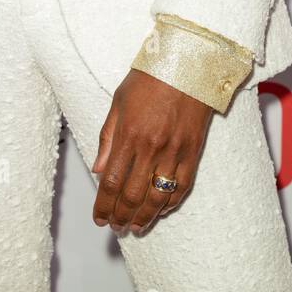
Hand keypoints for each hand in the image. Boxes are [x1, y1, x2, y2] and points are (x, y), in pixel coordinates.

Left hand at [91, 69, 211, 236]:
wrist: (187, 64)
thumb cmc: (150, 78)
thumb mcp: (118, 101)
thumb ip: (108, 137)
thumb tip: (98, 169)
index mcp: (129, 134)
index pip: (112, 181)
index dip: (104, 205)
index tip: (99, 218)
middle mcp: (151, 147)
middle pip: (133, 195)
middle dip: (121, 216)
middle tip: (114, 227)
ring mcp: (174, 151)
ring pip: (157, 197)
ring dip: (144, 217)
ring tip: (135, 227)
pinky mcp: (193, 151)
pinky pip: (181, 186)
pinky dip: (170, 203)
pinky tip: (160, 211)